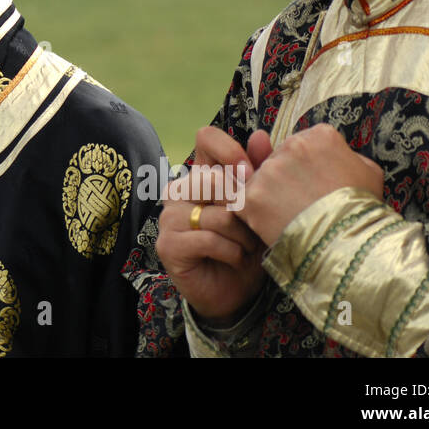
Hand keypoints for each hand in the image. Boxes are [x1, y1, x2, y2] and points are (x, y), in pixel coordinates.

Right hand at [156, 126, 266, 322]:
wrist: (235, 292)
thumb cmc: (247, 246)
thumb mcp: (258, 207)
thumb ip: (259, 172)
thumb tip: (259, 135)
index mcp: (201, 174)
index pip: (206, 137)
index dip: (231, 151)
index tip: (251, 174)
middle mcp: (179, 189)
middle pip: (214, 179)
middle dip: (244, 208)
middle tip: (253, 228)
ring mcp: (170, 217)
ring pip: (218, 214)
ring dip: (243, 236)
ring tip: (247, 247)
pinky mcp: (168, 244)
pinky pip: (210, 239)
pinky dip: (233, 253)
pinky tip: (235, 260)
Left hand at [236, 124, 384, 246]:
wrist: (349, 247)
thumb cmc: (363, 212)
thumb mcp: (370, 174)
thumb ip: (350, 157)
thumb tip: (338, 156)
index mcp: (320, 136)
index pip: (303, 144)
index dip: (306, 166)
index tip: (314, 184)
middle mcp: (290, 146)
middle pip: (278, 158)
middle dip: (285, 178)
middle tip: (302, 203)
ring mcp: (268, 171)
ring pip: (260, 178)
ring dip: (268, 195)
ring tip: (290, 217)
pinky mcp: (250, 196)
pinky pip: (243, 201)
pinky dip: (253, 214)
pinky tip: (271, 225)